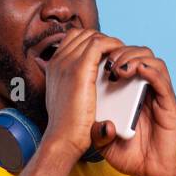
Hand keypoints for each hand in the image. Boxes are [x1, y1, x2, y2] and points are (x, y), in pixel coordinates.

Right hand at [33, 29, 128, 159]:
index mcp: (53, 67)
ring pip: (92, 35)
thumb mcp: (68, 103)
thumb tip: (85, 88)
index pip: (73, 40)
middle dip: (103, 40)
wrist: (63, 141)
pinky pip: (100, 43)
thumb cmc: (68, 129)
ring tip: (122, 59)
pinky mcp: (79, 69)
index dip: (92, 43)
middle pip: (83, 34)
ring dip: (110, 43)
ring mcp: (66, 63)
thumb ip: (73, 90)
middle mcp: (57, 61)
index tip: (108, 57)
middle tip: (118, 57)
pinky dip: (114, 47)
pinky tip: (122, 61)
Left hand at [87, 46, 175, 175]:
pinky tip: (136, 72)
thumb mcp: (102, 142)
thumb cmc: (130, 156)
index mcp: (126, 92)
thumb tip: (98, 118)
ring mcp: (157, 95)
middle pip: (136, 53)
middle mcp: (143, 89)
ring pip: (150, 59)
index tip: (93, 59)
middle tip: (106, 63)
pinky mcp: (168, 104)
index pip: (121, 60)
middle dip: (119, 51)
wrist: (151, 173)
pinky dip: (150, 70)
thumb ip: (96, 129)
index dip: (109, 52)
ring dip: (133, 57)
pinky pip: (162, 79)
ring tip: (118, 69)